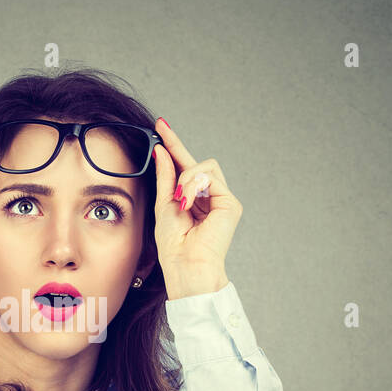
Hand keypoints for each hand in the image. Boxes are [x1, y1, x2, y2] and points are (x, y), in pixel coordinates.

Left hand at [151, 118, 241, 298]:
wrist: (185, 265)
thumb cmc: (174, 244)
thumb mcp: (164, 204)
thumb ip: (166, 177)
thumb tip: (162, 150)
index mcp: (192, 199)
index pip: (184, 166)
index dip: (173, 145)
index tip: (161, 125)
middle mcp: (209, 197)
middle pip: (196, 161)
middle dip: (177, 147)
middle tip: (161, 131)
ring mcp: (221, 199)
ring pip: (204, 166)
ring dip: (186, 178)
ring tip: (180, 199)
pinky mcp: (230, 203)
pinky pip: (210, 177)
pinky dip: (194, 185)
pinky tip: (188, 201)